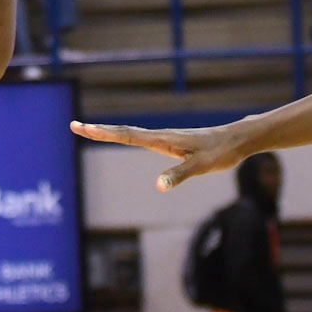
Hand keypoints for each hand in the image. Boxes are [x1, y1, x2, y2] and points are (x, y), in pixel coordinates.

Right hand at [68, 119, 248, 191]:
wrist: (237, 140)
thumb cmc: (220, 153)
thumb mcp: (200, 167)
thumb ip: (179, 175)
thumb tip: (158, 185)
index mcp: (162, 140)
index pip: (126, 136)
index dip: (103, 133)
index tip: (82, 127)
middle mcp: (160, 136)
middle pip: (122, 132)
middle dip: (97, 130)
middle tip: (74, 125)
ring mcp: (165, 138)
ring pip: (130, 134)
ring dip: (108, 132)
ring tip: (89, 130)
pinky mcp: (171, 143)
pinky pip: (141, 138)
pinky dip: (124, 137)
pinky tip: (121, 138)